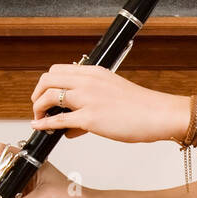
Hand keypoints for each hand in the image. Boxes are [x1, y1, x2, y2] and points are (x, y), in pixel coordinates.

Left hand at [29, 63, 185, 143]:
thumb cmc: (141, 106)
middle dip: (37, 94)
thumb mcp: (112, 91)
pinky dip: (45, 124)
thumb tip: (74, 119)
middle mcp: (88, 81)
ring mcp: (88, 99)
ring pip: (48, 96)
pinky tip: (40, 128)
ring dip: (38, 109)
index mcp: (93, 72)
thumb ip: (92, 99)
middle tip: (38, 106)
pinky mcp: (90, 118)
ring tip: (39, 119)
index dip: (46, 83)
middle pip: (47, 79)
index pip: (58, 70)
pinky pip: (58, 120)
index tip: (44, 95)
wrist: (159, 114)